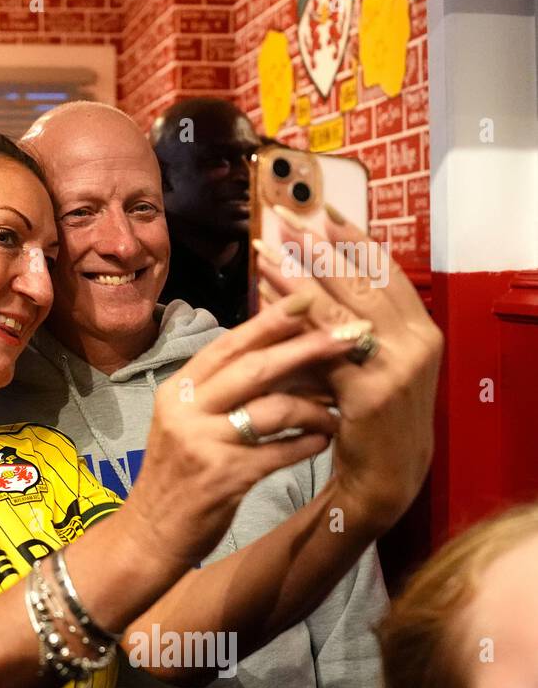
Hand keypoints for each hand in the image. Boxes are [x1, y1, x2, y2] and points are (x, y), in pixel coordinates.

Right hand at [125, 292, 356, 568]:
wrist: (149, 532)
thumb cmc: (176, 474)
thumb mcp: (184, 422)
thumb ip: (217, 389)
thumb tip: (273, 349)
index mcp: (177, 390)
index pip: (228, 344)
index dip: (270, 320)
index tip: (311, 296)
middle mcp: (185, 410)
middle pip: (255, 367)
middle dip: (307, 348)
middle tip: (349, 337)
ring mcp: (203, 443)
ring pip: (273, 409)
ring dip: (316, 407)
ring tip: (340, 411)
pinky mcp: (223, 477)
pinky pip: (280, 451)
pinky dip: (308, 443)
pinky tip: (324, 441)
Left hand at [255, 205, 442, 533]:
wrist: (386, 476)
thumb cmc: (369, 417)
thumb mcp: (369, 362)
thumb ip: (349, 326)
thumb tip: (305, 283)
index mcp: (420, 328)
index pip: (386, 271)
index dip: (356, 239)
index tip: (326, 210)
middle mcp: (416, 341)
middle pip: (363, 280)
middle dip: (321, 246)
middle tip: (285, 217)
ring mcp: (396, 366)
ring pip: (342, 307)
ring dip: (300, 275)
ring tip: (266, 250)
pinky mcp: (370, 392)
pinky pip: (325, 348)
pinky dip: (296, 322)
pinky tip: (268, 303)